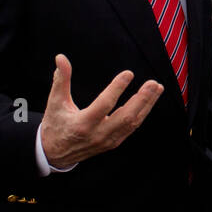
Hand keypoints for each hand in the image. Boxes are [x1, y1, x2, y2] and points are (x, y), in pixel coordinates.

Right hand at [40, 54, 162, 169]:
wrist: (55, 153)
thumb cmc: (55, 125)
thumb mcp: (55, 102)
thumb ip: (61, 80)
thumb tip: (61, 58)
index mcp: (83, 124)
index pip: (104, 104)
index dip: (117, 88)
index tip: (128, 74)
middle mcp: (98, 134)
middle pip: (126, 117)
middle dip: (142, 99)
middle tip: (153, 84)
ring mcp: (107, 140)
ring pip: (133, 123)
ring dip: (147, 105)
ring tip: (157, 89)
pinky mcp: (113, 143)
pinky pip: (131, 128)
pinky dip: (142, 114)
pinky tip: (148, 102)